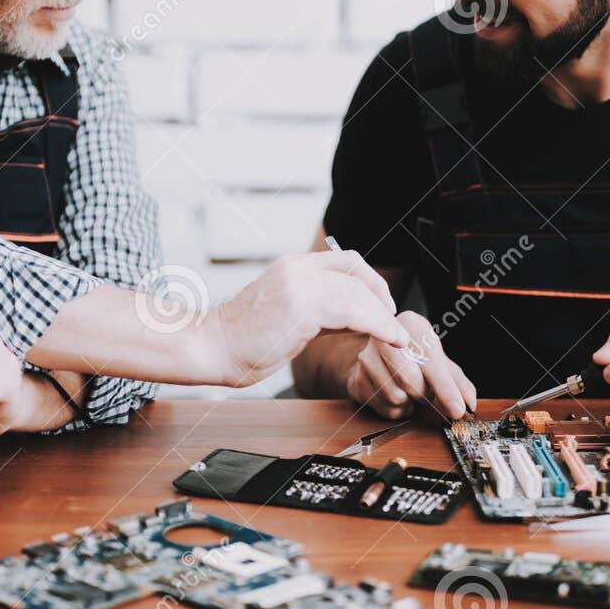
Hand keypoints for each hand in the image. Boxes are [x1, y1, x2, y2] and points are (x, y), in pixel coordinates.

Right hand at [211, 251, 411, 387]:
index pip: (346, 261)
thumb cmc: (243, 340)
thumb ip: (320, 310)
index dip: (372, 282)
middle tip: (396, 327)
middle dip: (383, 301)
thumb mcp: (286, 315)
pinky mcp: (302, 306)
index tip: (384, 307)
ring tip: (398, 337)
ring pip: (358, 293)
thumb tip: (356, 318)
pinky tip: (389, 338)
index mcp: (293, 266)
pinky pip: (353, 311)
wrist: (211, 346)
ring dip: (385, 317)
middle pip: (357, 275)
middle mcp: (297, 268)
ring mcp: (299, 284)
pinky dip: (378, 325)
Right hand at [342, 311, 475, 418]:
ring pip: (395, 396)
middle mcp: (385, 337)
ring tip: (410, 392)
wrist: (380, 354)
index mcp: (410, 325)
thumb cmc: (414, 356)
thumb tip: (469, 402)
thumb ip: (457, 381)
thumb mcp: (440, 362)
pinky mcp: (356, 377)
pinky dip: (396, 410)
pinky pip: (382, 407)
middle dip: (424, 394)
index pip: (430, 361)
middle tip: (426, 391)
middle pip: (410, 380)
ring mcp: (366, 357)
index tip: (457, 409)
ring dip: (409, 403)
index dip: (446, 389)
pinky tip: (397, 397)